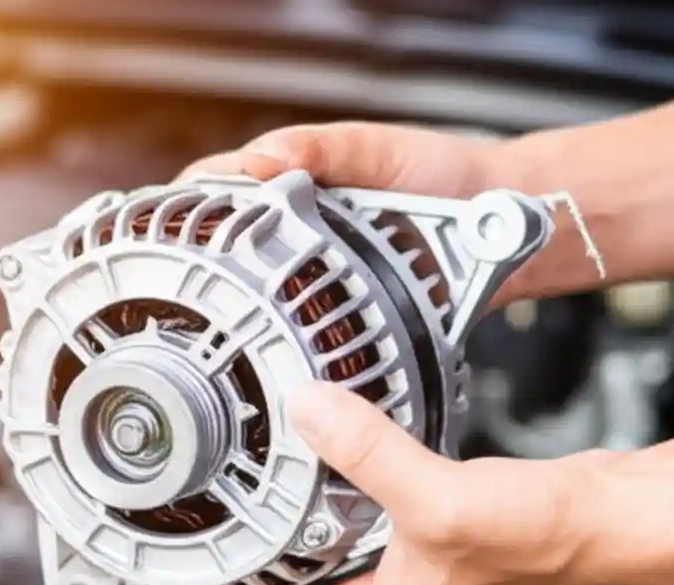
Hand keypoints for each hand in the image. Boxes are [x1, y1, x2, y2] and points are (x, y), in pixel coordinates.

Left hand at [143, 380, 609, 584]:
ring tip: (235, 530)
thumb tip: (307, 410)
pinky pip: (360, 530)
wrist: (607, 523)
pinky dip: (327, 511)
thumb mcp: (439, 499)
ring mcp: (414, 572)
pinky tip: (322, 481)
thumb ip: (368, 452)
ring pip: (324, 571)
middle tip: (187, 574)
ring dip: (278, 556)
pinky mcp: (434, 536)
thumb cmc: (542, 540)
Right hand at [177, 121, 566, 306]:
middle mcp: (309, 225)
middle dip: (201, 266)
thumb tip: (261, 163)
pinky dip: (289, 332)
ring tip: (210, 321)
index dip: (188, 209)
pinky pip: (312, 322)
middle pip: (235, 246)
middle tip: (174, 288)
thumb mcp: (379, 152)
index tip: (161, 231)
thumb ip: (322, 152)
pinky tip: (274, 344)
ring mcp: (331, 267)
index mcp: (302, 179)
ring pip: (268, 289)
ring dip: (241, 304)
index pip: (225, 189)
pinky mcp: (358, 306)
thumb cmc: (451, 177)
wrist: (513, 224)